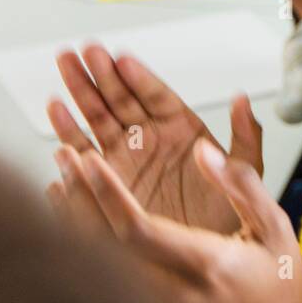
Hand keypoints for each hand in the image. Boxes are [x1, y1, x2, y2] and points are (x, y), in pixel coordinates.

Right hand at [48, 45, 263, 233]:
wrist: (202, 252)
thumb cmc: (227, 213)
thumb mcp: (245, 171)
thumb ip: (245, 135)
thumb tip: (241, 99)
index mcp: (181, 128)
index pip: (156, 94)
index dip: (138, 76)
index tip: (121, 58)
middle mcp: (150, 138)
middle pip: (121, 98)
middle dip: (101, 73)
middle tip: (85, 50)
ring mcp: (126, 156)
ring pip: (97, 117)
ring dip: (80, 91)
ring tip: (66, 65)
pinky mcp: (106, 178)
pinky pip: (83, 150)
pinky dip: (68, 129)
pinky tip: (56, 108)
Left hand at [53, 137, 301, 302]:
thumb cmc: (281, 282)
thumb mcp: (274, 225)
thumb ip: (241, 184)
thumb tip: (205, 149)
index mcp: (208, 263)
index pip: (140, 230)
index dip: (107, 195)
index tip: (89, 161)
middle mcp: (177, 291)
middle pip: (108, 247)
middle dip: (82, 198)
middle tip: (66, 158)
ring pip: (102, 263)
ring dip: (76, 219)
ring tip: (60, 179)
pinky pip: (109, 276)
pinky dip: (86, 242)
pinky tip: (74, 217)